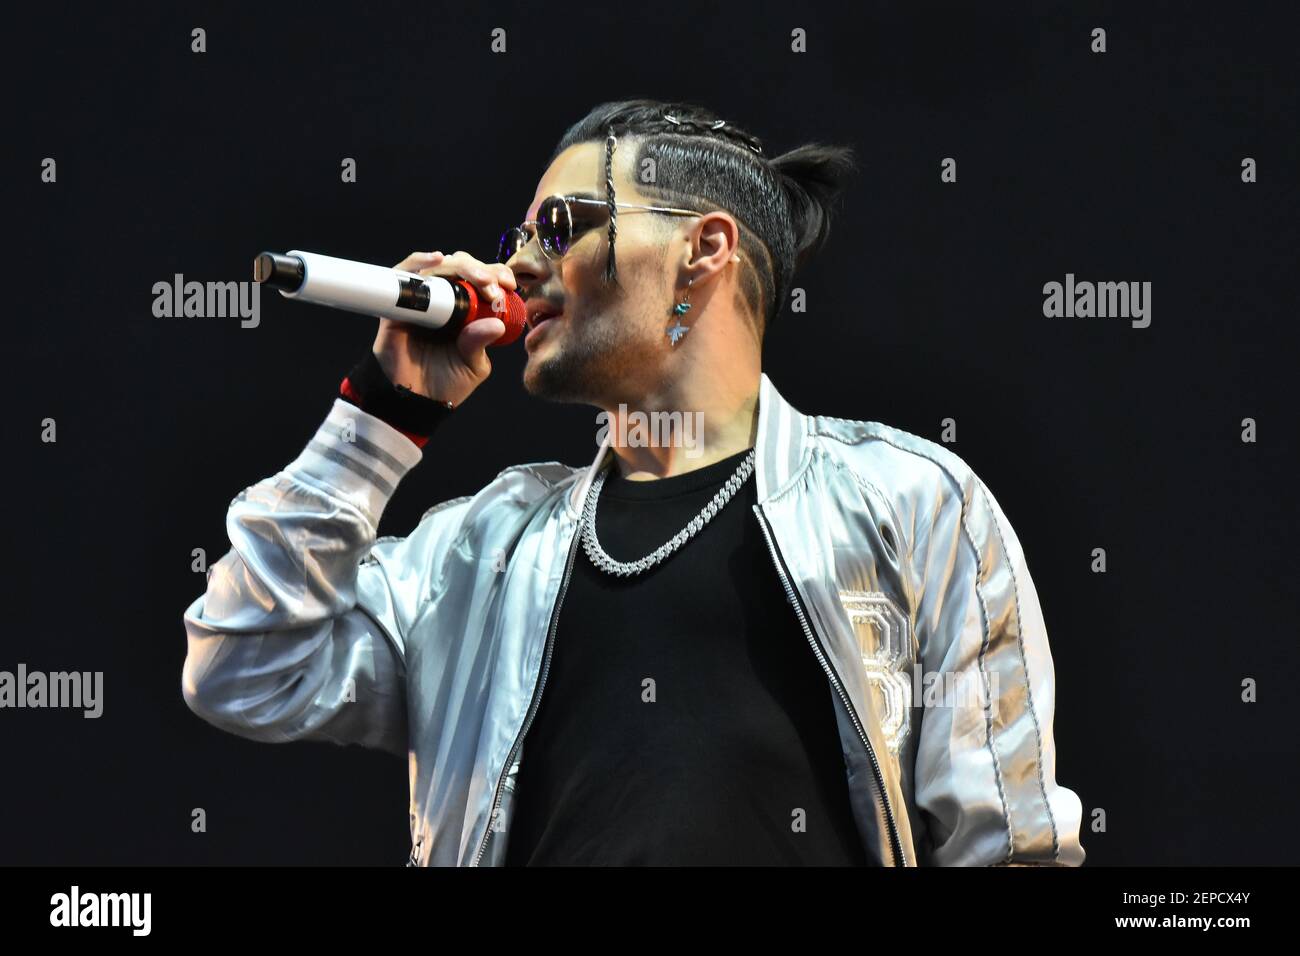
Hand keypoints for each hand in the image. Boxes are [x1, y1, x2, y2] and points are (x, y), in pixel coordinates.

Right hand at [371, 250, 516, 404]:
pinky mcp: (396, 304)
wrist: (414, 403)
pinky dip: (418, 261)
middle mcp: (444, 300)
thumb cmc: (445, 384)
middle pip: (462, 267)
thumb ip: (481, 343)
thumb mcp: (472, 365)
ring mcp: (421, 300)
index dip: (497, 275)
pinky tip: (437, 259)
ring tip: (479, 279)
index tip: (510, 284)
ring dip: (461, 265)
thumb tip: (496, 323)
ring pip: (438, 266)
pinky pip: (404, 275)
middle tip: (493, 285)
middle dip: (482, 270)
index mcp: (467, 311)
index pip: (482, 281)